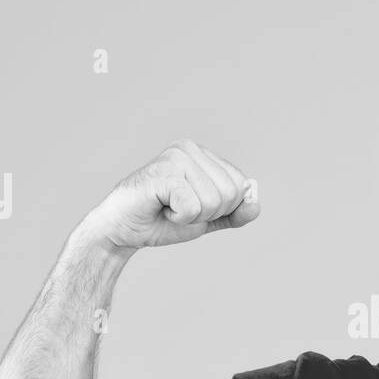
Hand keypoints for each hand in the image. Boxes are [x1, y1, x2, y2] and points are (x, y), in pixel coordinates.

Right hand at [83, 139, 260, 250]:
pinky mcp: (163, 172)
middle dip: (207, 213)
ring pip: (213, 201)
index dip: (220, 209)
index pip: (240, 186)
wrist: (123, 230)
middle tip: (178, 209)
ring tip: (168, 208)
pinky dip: (179, 218)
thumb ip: (234, 213)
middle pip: (231, 193)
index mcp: (202, 154)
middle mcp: (189, 148)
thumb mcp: (206, 219)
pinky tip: (160, 208)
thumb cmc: (161, 220)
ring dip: (191, 217)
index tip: (191, 208)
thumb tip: (255, 204)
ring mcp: (175, 157)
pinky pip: (193, 207)